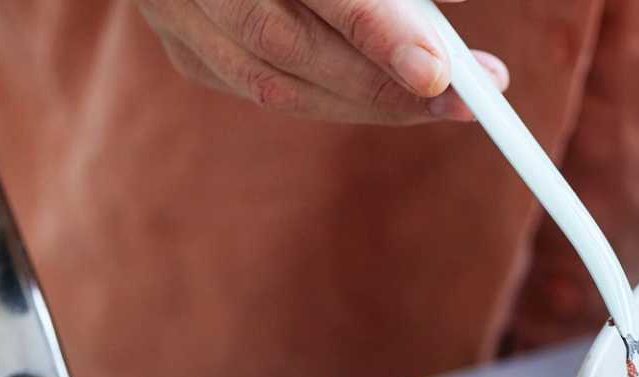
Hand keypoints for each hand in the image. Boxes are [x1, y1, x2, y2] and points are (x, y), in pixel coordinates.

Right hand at [137, 0, 509, 124]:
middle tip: (463, 100)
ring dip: (365, 103)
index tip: (440, 70)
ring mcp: (175, 13)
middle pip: (286, 44)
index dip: (378, 31)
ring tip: (441, 103)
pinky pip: (264, 90)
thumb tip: (452, 0)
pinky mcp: (185, 49)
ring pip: (273, 84)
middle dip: (382, 84)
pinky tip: (383, 97)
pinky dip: (331, 99)